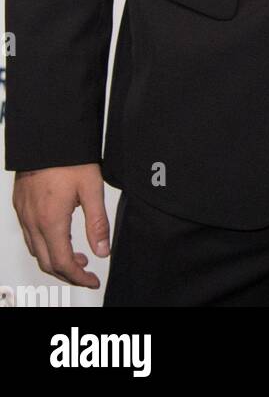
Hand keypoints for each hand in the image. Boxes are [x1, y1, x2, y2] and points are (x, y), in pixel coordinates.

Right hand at [12, 163, 110, 287]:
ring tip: (77, 255)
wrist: (46, 135)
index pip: (62, 263)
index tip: (92, 279)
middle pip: (46, 263)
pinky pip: (30, 235)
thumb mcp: (91, 188)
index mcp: (51, 221)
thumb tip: (103, 251)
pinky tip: (60, 236)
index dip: (78, 277)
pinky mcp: (21, 205)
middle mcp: (33, 222)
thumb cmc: (68, 157)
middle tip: (86, 272)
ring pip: (36, 251)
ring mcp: (24, 214)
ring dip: (55, 259)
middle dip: (67, 273)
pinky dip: (45, 245)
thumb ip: (97, 223)